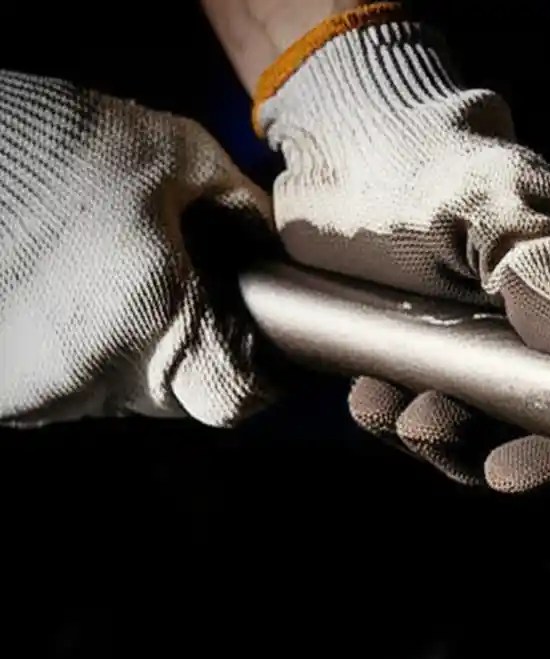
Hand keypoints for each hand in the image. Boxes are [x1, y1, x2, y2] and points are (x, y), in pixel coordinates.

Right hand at [0, 71, 275, 426]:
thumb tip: (282, 257)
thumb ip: (245, 212)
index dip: (255, 373)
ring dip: (124, 353)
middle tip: (172, 294)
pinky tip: (56, 295)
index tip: (252, 343)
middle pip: (176, 398)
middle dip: (190, 354)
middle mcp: (93, 369)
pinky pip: (55, 390)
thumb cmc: (61, 137)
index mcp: (153, 315)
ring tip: (102, 283)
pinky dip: (68, 353)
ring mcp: (35, 389)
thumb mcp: (179, 152)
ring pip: (115, 395)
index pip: (236, 396)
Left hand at [253, 3, 549, 491]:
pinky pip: (440, 422)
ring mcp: (507, 355)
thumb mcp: (486, 203)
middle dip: (483, 446)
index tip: (507, 465)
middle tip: (422, 421)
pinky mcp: (455, 367)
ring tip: (381, 400)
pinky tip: (369, 392)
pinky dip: (402, 422)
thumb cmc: (425, 167)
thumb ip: (545, 260)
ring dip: (433, 437)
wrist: (348, 155)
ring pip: (489, 437)